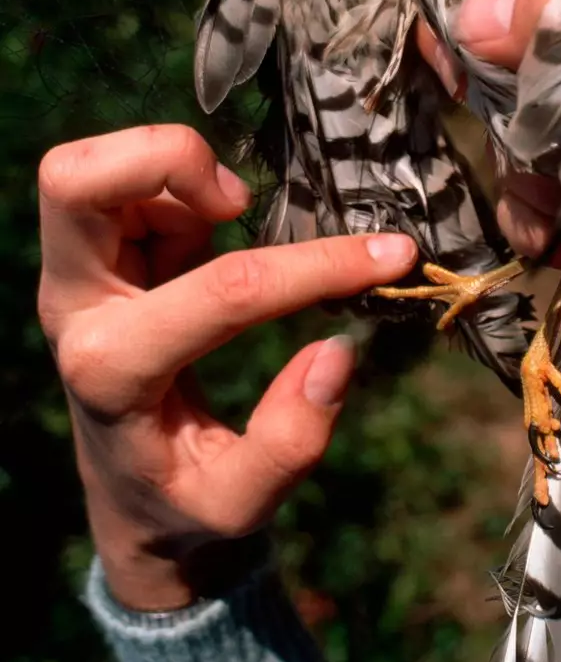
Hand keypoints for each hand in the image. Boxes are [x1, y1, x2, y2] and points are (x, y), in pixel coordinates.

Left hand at [37, 125, 416, 609]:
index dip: (316, 267)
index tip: (388, 254)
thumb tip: (337, 350)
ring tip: (227, 224)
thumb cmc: (182, 502)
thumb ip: (289, 443)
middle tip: (238, 204)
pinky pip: (126, 179)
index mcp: (112, 373)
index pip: (224, 292)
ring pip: (91, 166)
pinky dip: (179, 185)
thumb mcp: (239, 504)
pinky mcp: (94, 251)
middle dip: (165, 158)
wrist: (126, 495)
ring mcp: (76, 272)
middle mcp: (74, 310)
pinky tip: (208, 235)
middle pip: (72, 182)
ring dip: (175, 175)